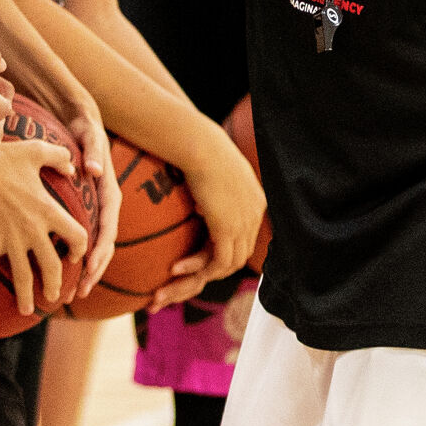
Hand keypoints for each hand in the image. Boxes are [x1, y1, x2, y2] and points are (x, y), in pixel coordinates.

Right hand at [0, 139, 89, 315]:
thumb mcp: (35, 151)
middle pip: (52, 267)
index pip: (76, 237)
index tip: (73, 256)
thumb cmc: (2, 156)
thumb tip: (75, 168)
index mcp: (47, 209)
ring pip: (23, 277)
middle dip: (54, 285)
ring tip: (28, 310)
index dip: (79, 249)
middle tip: (53, 296)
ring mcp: (9, 239)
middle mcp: (32, 229)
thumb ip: (59, 158)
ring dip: (26, 297)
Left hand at [62, 106, 120, 293]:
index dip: (99, 250)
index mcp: (110, 194)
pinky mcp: (86, 211)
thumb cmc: (85, 128)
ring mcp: (97, 211)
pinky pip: (84, 239)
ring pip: (95, 248)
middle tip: (80, 292)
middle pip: (104, 246)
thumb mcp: (89, 135)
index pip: (108, 228)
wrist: (82, 121)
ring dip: (87, 272)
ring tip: (73, 294)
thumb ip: (93, 151)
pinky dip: (77, 258)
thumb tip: (93, 170)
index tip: (88, 269)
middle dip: (94, 271)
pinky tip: (62, 272)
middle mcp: (107, 206)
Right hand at [149, 123, 264, 309]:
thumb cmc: (196, 148)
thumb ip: (213, 191)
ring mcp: (244, 223)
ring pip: (227, 266)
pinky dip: (195, 269)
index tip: (196, 259)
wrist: (199, 143)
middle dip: (209, 274)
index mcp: (255, 201)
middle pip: (237, 257)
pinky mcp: (228, 229)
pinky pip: (215, 262)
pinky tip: (174, 268)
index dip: (221, 252)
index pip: (243, 238)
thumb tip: (200, 205)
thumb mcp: (212, 170)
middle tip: (181, 282)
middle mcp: (255, 214)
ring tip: (171, 281)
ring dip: (197, 277)